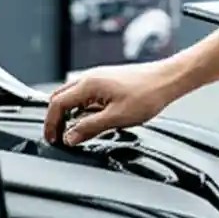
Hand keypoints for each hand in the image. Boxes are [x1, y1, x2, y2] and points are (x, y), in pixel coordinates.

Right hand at [43, 59, 185, 145]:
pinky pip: (86, 95)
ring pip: (73, 95)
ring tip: (76, 131)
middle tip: (60, 137)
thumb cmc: (147, 94)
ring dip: (70, 113)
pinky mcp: (108, 81)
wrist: (167, 79)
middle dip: (57, 118)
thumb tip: (69, 137)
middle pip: (60, 97)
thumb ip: (90, 128)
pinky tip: (93, 119)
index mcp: (89, 85)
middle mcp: (90, 78)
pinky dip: (82, 108)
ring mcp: (99, 78)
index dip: (51, 123)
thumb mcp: (116, 117)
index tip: (53, 139)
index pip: (57, 104)